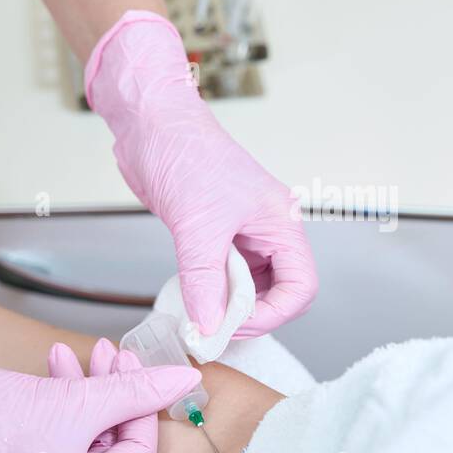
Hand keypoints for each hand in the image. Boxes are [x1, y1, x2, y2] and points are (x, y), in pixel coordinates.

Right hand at [0, 352, 200, 452]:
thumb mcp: (75, 399)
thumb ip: (137, 391)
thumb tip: (183, 381)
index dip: (141, 409)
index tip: (136, 371)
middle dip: (107, 398)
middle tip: (106, 355)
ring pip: (73, 450)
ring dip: (79, 400)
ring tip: (67, 358)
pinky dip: (52, 420)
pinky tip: (47, 381)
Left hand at [85, 11, 317, 336]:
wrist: (151, 125)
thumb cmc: (185, 154)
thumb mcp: (197, 225)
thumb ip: (205, 281)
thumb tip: (209, 326)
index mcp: (280, 223)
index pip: (301, 286)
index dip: (273, 313)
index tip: (233, 324)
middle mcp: (268, 232)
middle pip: (280, 292)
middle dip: (251, 315)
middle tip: (214, 326)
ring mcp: (244, 236)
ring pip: (252, 289)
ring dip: (229, 308)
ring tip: (201, 315)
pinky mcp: (217, 238)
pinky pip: (225, 279)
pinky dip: (211, 295)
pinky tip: (193, 298)